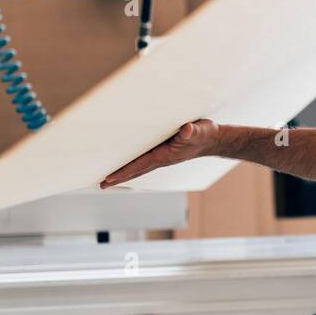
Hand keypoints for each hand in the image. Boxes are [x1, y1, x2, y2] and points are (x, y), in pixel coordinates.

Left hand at [100, 119, 218, 187]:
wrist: (214, 141)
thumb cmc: (205, 134)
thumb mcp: (200, 129)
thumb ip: (192, 130)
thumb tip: (186, 130)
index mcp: (165, 155)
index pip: (140, 165)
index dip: (124, 171)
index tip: (109, 178)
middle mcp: (162, 159)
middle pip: (135, 171)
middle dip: (119, 178)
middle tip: (101, 185)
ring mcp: (162, 158)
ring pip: (138, 168)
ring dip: (123, 174)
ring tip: (108, 180)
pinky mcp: (164, 154)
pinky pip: (144, 162)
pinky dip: (132, 167)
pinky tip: (126, 166)